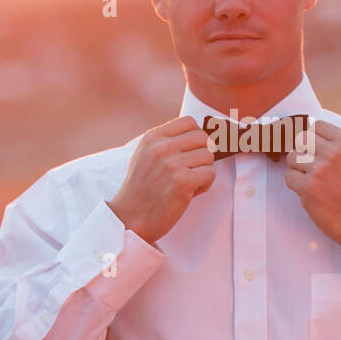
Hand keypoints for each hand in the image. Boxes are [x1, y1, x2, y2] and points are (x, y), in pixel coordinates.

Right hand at [108, 115, 215, 243]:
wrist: (130, 217)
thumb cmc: (142, 188)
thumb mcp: (145, 155)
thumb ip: (166, 141)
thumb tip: (198, 132)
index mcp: (152, 137)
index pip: (190, 122)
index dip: (196, 137)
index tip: (190, 152)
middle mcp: (161, 147)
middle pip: (203, 138)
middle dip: (202, 155)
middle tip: (191, 170)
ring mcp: (171, 164)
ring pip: (209, 156)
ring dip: (203, 171)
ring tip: (187, 183)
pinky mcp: (182, 181)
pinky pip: (210, 173)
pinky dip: (205, 185)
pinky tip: (190, 192)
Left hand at [284, 120, 340, 249]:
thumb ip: (337, 146)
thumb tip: (312, 134)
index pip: (317, 126)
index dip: (312, 138)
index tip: (313, 149)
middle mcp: (333, 153)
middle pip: (301, 139)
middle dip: (302, 152)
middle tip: (309, 166)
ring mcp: (319, 170)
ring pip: (292, 158)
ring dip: (297, 169)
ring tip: (312, 181)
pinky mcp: (308, 188)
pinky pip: (289, 177)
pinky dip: (295, 185)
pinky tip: (310, 193)